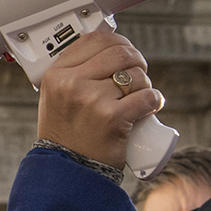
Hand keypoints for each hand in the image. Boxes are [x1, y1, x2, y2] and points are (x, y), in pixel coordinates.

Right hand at [35, 27, 165, 170]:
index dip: (117, 41)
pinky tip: (152, 104)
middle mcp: (73, 84)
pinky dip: (155, 100)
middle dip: (136, 60)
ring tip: (138, 96)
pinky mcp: (113, 118)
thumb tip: (105, 52)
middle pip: (120, 53)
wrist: (69, 170)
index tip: (125, 50)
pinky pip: (147, 97)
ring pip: (136, 76)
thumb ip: (72, 73)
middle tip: (139, 72)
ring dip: (145, 83)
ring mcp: (93, 100)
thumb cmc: (65, 135)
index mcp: (57, 74)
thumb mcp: (55, 97)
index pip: (94, 40)